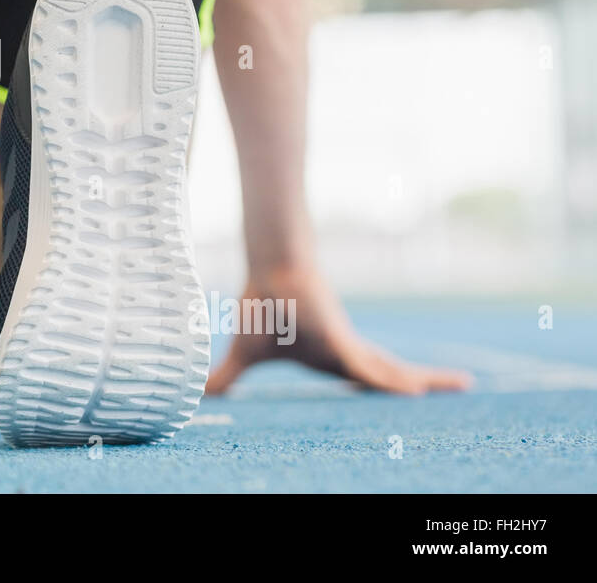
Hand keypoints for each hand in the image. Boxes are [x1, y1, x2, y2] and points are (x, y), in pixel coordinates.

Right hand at [206, 267, 471, 395]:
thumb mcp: (245, 354)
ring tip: (461, 383)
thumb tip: (205, 395)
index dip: (390, 388)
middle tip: (461, 383)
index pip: (368, 378)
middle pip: (391, 371)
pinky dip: (385, 381)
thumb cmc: (261, 306)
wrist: (264, 270)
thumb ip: (228, 377)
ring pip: (389, 370)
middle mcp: (346, 351)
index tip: (416, 396)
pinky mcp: (336, 335)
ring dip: (420, 381)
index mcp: (331, 357)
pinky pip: (363, 367)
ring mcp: (344, 343)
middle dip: (423, 381)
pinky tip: (410, 392)